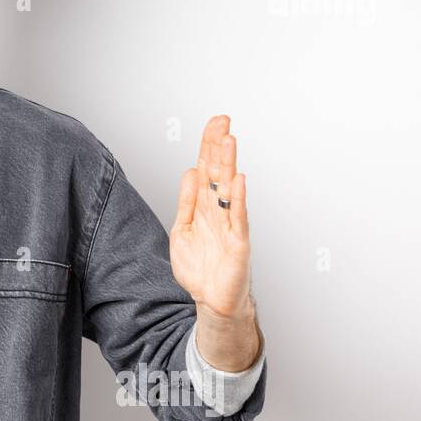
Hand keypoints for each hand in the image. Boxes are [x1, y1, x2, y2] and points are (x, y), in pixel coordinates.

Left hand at [169, 115, 251, 321]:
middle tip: (222, 120)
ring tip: (228, 139)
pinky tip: (237, 179)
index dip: (209, 146)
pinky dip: (237, 198)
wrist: (211, 301)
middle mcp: (218, 211)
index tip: (213, 123)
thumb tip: (190, 172)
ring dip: (228, 164)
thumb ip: (186, 201)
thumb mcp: (182, 229)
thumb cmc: (200, 268)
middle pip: (218, 172)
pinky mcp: (238, 243)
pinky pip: (237, 217)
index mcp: (204, 207)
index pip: (207, 169)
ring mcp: (230, 225)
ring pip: (228, 189)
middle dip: (219, 146)